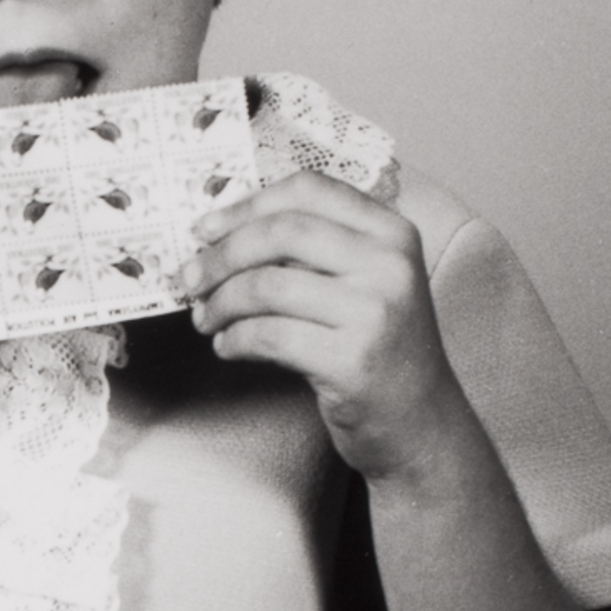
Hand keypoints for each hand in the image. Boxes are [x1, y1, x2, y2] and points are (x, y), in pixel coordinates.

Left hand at [186, 172, 465, 482]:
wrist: (420, 420)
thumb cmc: (377, 347)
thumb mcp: (364, 281)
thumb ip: (313, 250)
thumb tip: (221, 232)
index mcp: (391, 231)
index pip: (308, 190)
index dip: (247, 204)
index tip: (206, 229)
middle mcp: (390, 264)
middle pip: (281, 232)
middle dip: (221, 255)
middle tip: (190, 278)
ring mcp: (375, 312)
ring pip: (267, 285)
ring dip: (221, 303)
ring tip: (206, 319)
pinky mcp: (353, 360)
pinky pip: (269, 335)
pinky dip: (235, 339)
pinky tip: (228, 346)